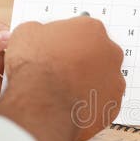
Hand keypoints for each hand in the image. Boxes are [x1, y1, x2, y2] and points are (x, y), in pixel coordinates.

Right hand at [0, 17, 124, 140]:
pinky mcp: (113, 108)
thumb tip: (40, 37)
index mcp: (92, 29)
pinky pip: (99, 106)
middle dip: (79, 65)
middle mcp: (111, 53)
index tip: (55, 54)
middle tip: (57, 76)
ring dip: (85, 88)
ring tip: (60, 98)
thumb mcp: (24, 34)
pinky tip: (67, 111)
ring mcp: (115, 83)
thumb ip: (39, 33)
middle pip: (95, 57)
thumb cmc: (30, 66)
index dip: (65, 44)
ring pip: (99, 83)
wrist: (40, 103)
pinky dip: (86, 108)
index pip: (82, 33)